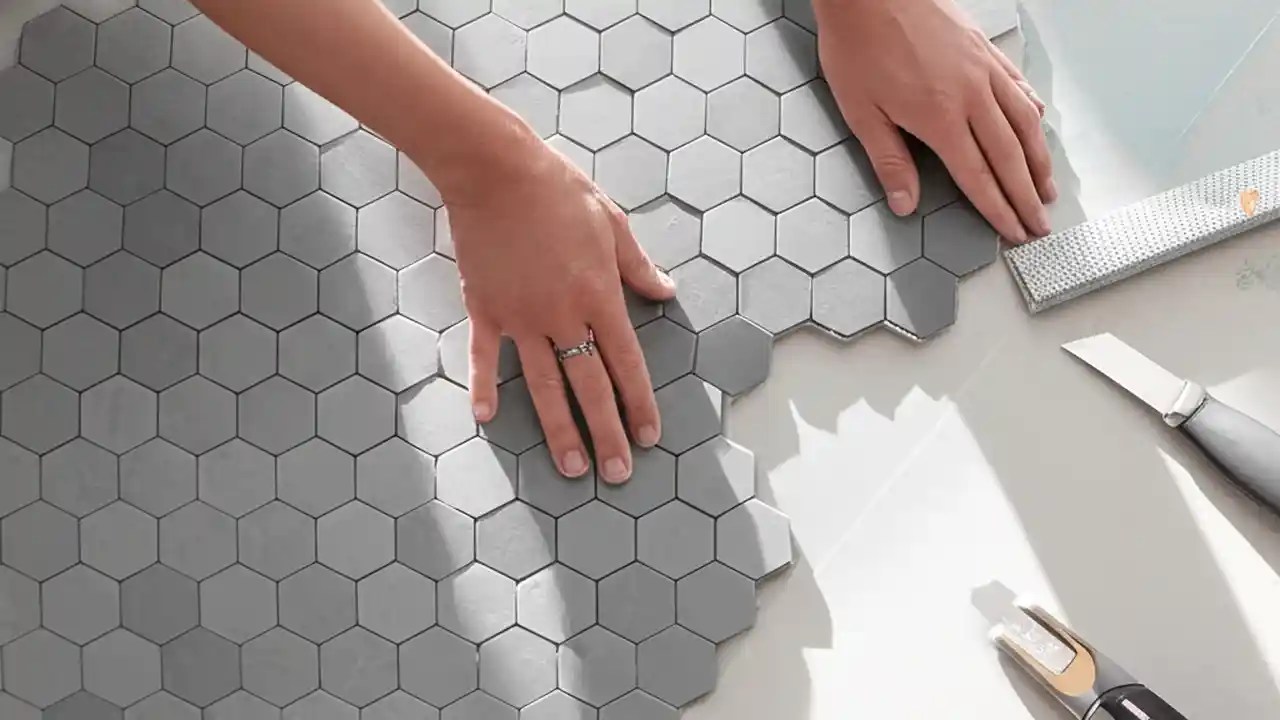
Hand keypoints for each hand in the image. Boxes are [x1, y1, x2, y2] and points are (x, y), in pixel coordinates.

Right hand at [443, 132, 675, 482]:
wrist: (495, 170)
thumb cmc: (559, 190)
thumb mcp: (613, 223)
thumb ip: (638, 267)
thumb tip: (667, 292)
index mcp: (599, 296)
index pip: (626, 363)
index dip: (640, 403)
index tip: (649, 437)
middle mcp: (562, 316)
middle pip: (589, 387)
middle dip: (606, 434)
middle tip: (617, 475)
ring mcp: (520, 317)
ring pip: (542, 386)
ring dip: (559, 430)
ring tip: (571, 468)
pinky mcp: (485, 308)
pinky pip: (484, 357)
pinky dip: (484, 387)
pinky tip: (487, 419)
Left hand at [814, 0, 1054, 242]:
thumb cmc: (858, 45)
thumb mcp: (860, 111)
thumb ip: (889, 160)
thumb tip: (905, 204)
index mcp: (939, 118)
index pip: (978, 176)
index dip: (998, 209)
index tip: (1013, 232)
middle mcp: (971, 95)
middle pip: (1009, 156)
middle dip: (1027, 196)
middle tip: (1041, 225)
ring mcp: (983, 69)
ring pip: (1024, 121)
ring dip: (1039, 159)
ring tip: (1047, 187)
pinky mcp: (984, 48)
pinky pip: (1019, 85)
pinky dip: (1033, 111)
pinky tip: (1038, 124)